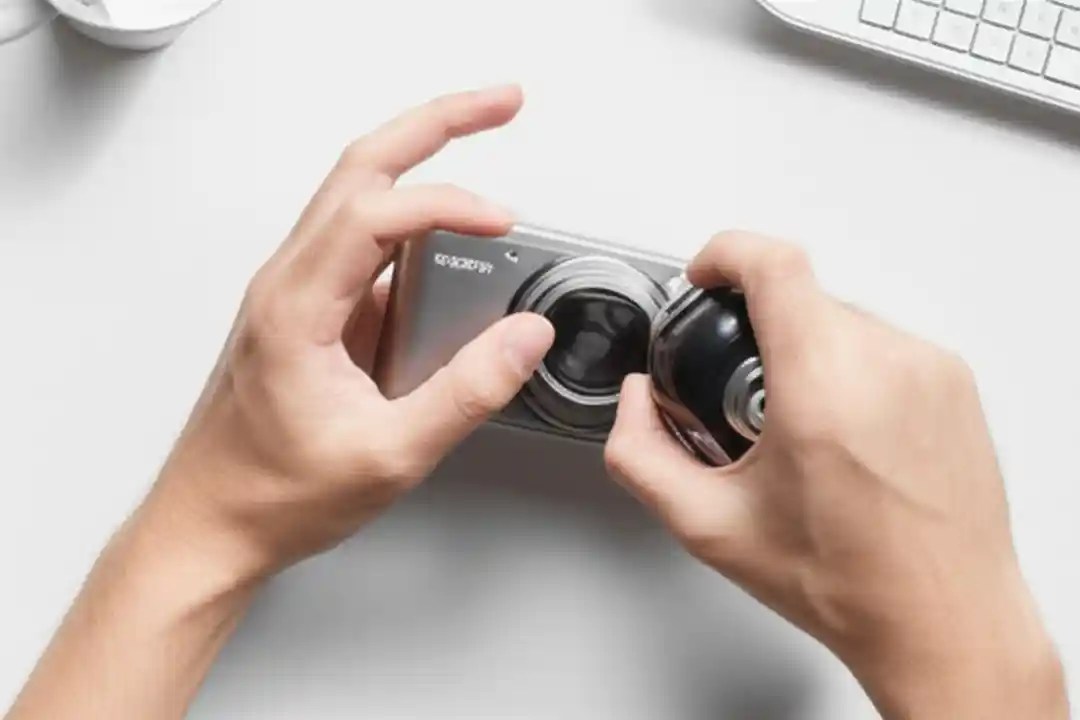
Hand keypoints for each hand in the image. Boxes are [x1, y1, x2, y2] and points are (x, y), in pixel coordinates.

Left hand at [144, 85, 553, 579]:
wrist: (210, 523)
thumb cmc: (271, 494)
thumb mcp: (388, 456)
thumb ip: (465, 395)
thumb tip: (524, 338)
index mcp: (296, 307)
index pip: (375, 214)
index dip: (447, 204)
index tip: (502, 223)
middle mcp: (289, 283)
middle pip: (361, 168)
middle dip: (435, 124)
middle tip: (499, 104)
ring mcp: (298, 292)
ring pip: (357, 194)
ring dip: (421, 158)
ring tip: (482, 136)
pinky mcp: (312, 311)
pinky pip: (364, 244)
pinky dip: (413, 218)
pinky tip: (454, 234)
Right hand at [604, 232, 1066, 718]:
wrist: (944, 620)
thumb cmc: (851, 585)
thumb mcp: (713, 527)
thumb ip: (644, 455)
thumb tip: (636, 403)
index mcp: (824, 386)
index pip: (774, 264)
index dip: (726, 254)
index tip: (707, 276)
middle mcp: (887, 364)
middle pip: (804, 297)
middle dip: (762, 332)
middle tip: (748, 399)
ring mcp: (931, 369)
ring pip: (846, 321)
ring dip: (811, 353)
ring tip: (808, 432)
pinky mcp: (958, 383)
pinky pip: (888, 347)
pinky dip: (856, 373)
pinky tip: (852, 440)